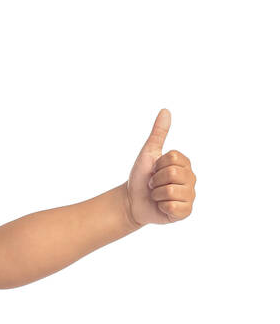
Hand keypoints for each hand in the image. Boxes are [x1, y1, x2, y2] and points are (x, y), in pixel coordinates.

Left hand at [124, 108, 195, 227]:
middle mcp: (191, 179)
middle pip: (173, 174)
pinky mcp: (185, 212)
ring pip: (171, 190)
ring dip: (157, 194)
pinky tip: (161, 207)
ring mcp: (189, 196)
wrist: (132, 201)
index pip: (173, 158)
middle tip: (154, 185)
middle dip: (156, 180)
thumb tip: (165, 111)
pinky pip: (174, 207)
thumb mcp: (148, 152)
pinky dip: (162, 207)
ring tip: (156, 195)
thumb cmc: (141, 177)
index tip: (154, 170)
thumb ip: (158, 133)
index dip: (158, 165)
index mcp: (184, 164)